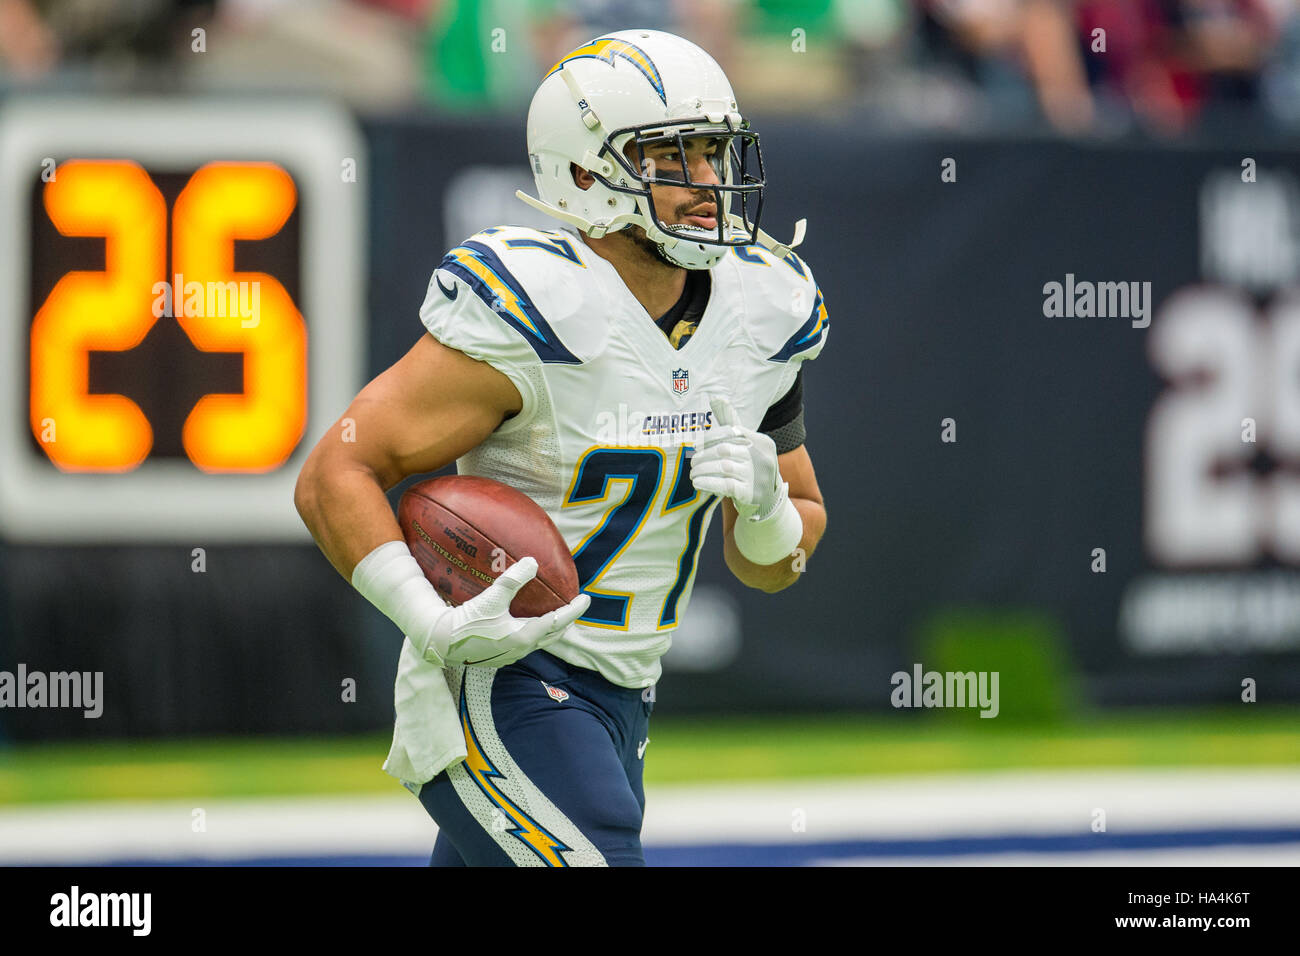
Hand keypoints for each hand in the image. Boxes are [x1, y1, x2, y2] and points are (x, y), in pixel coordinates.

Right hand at [420, 557, 589, 666]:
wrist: (441, 643)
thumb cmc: (466, 621)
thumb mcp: (491, 598)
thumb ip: (513, 579)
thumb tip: (533, 562)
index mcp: (524, 637)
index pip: (558, 622)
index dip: (574, 610)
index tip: (586, 599)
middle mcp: (521, 649)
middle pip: (553, 635)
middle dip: (565, 621)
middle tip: (573, 607)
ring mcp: (510, 655)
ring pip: (539, 641)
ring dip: (550, 628)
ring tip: (553, 614)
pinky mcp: (498, 655)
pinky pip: (524, 643)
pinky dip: (533, 632)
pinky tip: (525, 623)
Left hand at [690, 396, 783, 519]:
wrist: (767, 500)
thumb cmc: (751, 466)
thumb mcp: (747, 444)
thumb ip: (731, 422)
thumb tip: (717, 396)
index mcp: (762, 441)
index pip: (731, 432)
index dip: (710, 438)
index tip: (698, 445)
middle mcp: (762, 456)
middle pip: (725, 449)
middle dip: (704, 456)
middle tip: (693, 462)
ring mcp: (758, 475)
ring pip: (723, 466)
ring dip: (703, 469)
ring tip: (693, 473)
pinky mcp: (751, 493)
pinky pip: (725, 485)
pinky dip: (708, 482)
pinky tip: (698, 483)